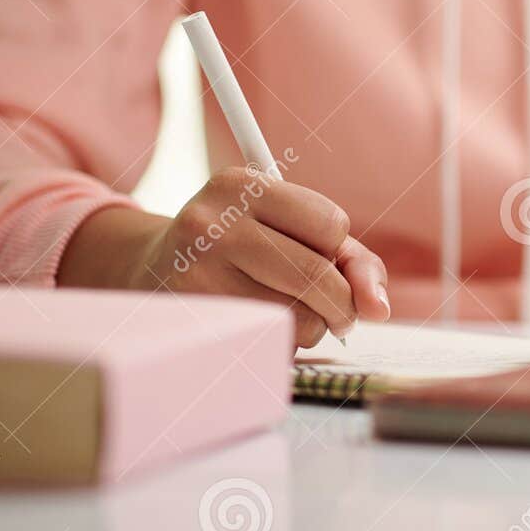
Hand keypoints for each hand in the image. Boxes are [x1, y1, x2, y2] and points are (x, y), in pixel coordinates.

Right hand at [60, 167, 389, 347]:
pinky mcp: (193, 320)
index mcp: (239, 185)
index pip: (331, 223)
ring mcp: (195, 274)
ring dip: (312, 326)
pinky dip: (284, 344)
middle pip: (317, 275)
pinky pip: (270, 345)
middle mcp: (212, 223)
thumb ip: (352, 259)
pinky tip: (262, 327)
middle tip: (340, 310)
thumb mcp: (288, 228)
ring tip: (287, 310)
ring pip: (298, 317)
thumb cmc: (239, 248)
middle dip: (342, 302)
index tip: (323, 252)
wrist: (150, 272)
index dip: (337, 247)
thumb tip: (379, 307)